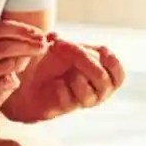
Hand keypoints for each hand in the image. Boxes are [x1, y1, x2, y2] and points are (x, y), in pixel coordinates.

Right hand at [0, 20, 51, 107]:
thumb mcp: (1, 49)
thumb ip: (18, 39)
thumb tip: (46, 36)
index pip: (1, 28)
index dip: (22, 29)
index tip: (39, 33)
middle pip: (4, 45)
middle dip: (28, 44)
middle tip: (43, 45)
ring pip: (7, 63)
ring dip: (21, 62)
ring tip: (23, 65)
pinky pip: (7, 81)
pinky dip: (15, 80)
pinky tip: (15, 81)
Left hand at [3, 36, 125, 121]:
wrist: (26, 80)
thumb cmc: (50, 62)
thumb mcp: (61, 48)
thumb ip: (68, 43)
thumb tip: (56, 37)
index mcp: (100, 75)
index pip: (118, 75)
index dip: (114, 64)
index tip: (102, 51)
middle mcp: (94, 91)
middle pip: (107, 83)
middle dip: (90, 64)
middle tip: (72, 51)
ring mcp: (79, 101)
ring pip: (91, 96)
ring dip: (79, 79)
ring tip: (68, 71)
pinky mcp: (62, 109)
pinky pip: (69, 102)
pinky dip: (62, 90)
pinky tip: (56, 84)